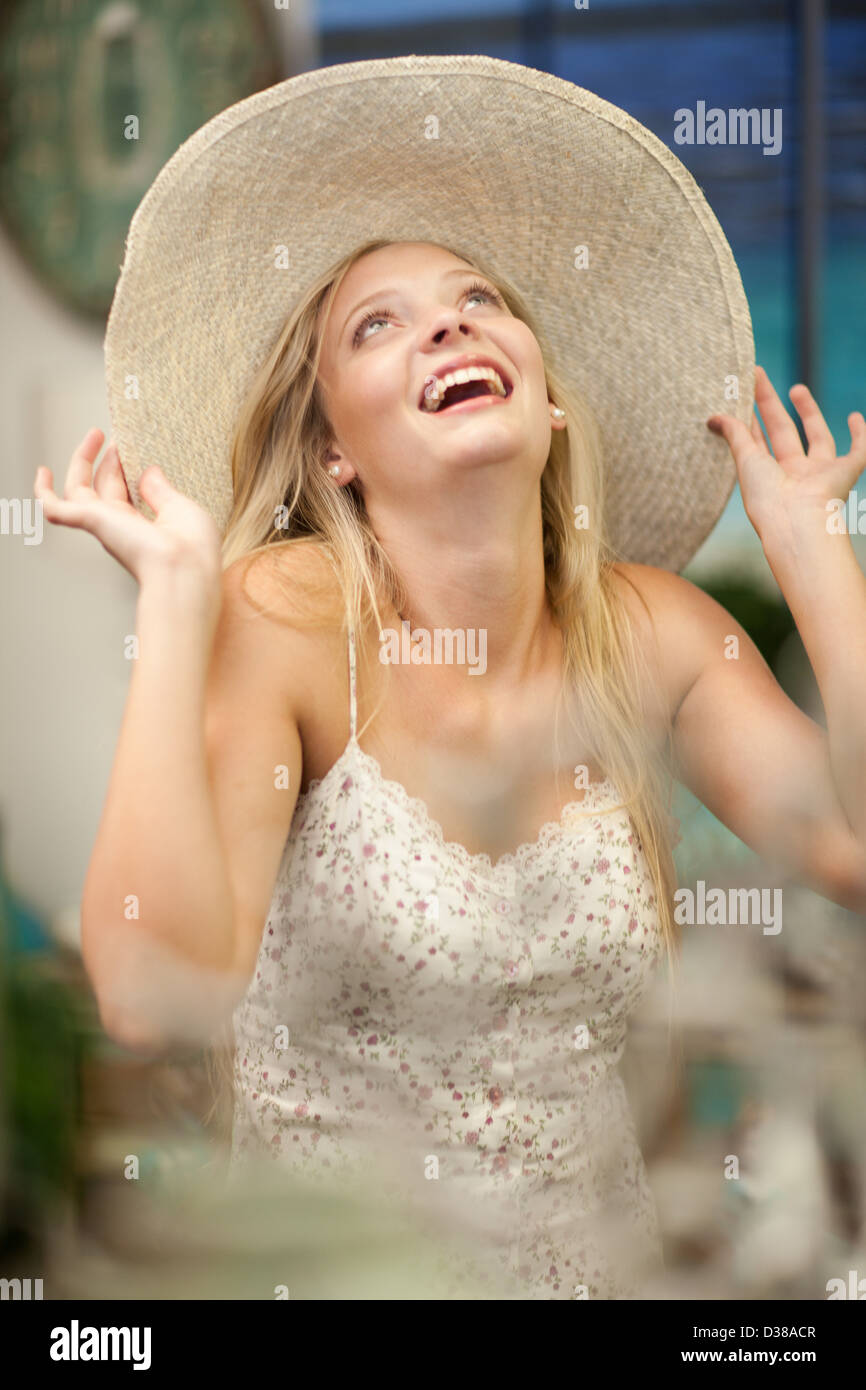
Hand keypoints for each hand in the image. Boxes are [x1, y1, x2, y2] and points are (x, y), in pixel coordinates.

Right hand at [34, 428, 222, 588]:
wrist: (184, 568)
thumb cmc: (192, 549)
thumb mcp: (182, 509)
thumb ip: (162, 490)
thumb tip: (149, 471)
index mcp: (144, 527)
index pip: (128, 492)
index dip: (127, 468)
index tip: (132, 446)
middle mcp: (121, 527)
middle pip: (105, 486)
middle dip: (109, 459)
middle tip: (116, 437)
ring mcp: (104, 524)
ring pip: (79, 490)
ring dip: (83, 461)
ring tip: (95, 435)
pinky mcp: (91, 521)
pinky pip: (56, 509)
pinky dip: (44, 492)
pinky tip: (42, 473)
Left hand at [707, 365, 865, 539]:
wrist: (798, 520)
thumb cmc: (768, 497)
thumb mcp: (746, 459)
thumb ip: (734, 434)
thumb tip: (712, 417)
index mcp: (768, 476)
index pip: (757, 440)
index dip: (750, 417)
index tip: (743, 392)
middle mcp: (794, 474)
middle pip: (783, 432)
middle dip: (771, 406)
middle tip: (759, 378)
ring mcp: (821, 473)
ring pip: (818, 437)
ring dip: (808, 413)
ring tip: (796, 388)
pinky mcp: (846, 473)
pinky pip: (859, 452)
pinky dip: (860, 436)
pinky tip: (855, 417)